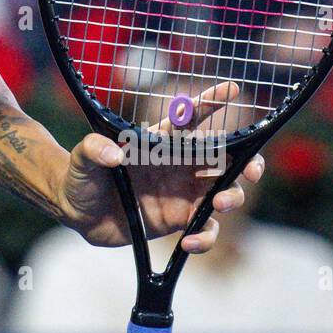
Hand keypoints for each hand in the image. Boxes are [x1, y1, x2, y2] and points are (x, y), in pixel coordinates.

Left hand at [54, 82, 264, 252]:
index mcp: (160, 141)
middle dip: (248, 161)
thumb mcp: (83, 158)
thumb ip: (94, 149)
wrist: (78, 212)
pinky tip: (189, 242)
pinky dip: (204, 237)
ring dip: (231, 198)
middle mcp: (178, 164)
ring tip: (218, 205)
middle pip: (224, 158)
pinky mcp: (178, 220)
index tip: (233, 89)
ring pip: (223, 192)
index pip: (190, 117)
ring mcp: (181, 193)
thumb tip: (113, 153)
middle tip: (253, 172)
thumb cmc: (82, 176)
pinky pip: (204, 228)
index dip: (212, 102)